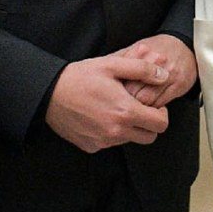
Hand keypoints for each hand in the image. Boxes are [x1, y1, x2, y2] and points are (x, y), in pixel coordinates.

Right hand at [44, 52, 171, 152]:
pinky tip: (101, 116)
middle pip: (149, 137)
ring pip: (130, 140)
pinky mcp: (90, 146)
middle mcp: (116, 132)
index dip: (162, 113)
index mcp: (125, 112)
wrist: (48, 93)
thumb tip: (164, 75)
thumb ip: (142, 69)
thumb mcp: (112, 65)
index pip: (161, 124)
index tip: (153, 104)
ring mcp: (102, 142)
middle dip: (149, 124)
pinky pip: (110, 144)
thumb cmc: (80, 77)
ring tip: (117, 108)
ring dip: (130, 128)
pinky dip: (112, 133)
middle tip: (139, 108)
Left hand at [115, 34, 196, 106]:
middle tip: (120, 107)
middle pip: (133, 91)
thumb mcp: (135, 48)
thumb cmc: (156, 48)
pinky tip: (148, 107)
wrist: (184, 45)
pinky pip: (161, 103)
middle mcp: (156, 62)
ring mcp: (168, 74)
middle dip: (125, 101)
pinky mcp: (178, 85)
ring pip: (148, 100)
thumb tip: (98, 69)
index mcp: (141, 52)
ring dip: (139, 108)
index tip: (110, 97)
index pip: (122, 77)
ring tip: (133, 109)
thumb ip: (119, 59)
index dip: (114, 90)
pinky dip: (152, 108)